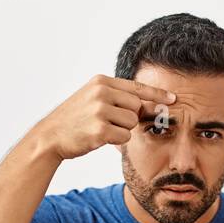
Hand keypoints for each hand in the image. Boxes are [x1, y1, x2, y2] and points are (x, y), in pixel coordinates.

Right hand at [32, 75, 175, 160]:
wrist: (49, 136)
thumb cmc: (74, 120)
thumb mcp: (92, 99)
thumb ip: (117, 98)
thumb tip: (149, 106)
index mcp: (101, 82)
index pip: (136, 87)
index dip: (157, 95)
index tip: (173, 99)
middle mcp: (102, 92)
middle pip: (137, 107)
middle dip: (130, 118)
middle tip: (110, 122)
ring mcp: (100, 110)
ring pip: (132, 123)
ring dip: (122, 130)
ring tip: (101, 129)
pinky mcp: (100, 129)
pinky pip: (124, 136)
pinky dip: (115, 140)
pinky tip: (98, 137)